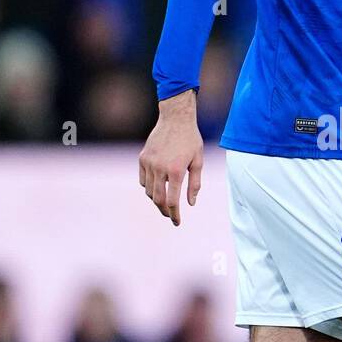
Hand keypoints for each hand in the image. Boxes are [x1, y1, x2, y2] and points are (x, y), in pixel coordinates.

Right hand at [139, 91, 203, 225]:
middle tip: (170, 216)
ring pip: (148, 191)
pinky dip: (148, 187)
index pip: (172, 201)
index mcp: (176, 171)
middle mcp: (160, 168)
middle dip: (164, 211)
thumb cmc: (190, 140)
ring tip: (165, 201)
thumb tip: (191, 204)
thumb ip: (195, 184)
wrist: (175, 118)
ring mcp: (149, 163)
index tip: (177, 222)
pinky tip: (157, 187)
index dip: (174, 215)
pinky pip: (143, 180)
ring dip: (156, 199)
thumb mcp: (198, 162)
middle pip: (158, 199)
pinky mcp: (142, 158)